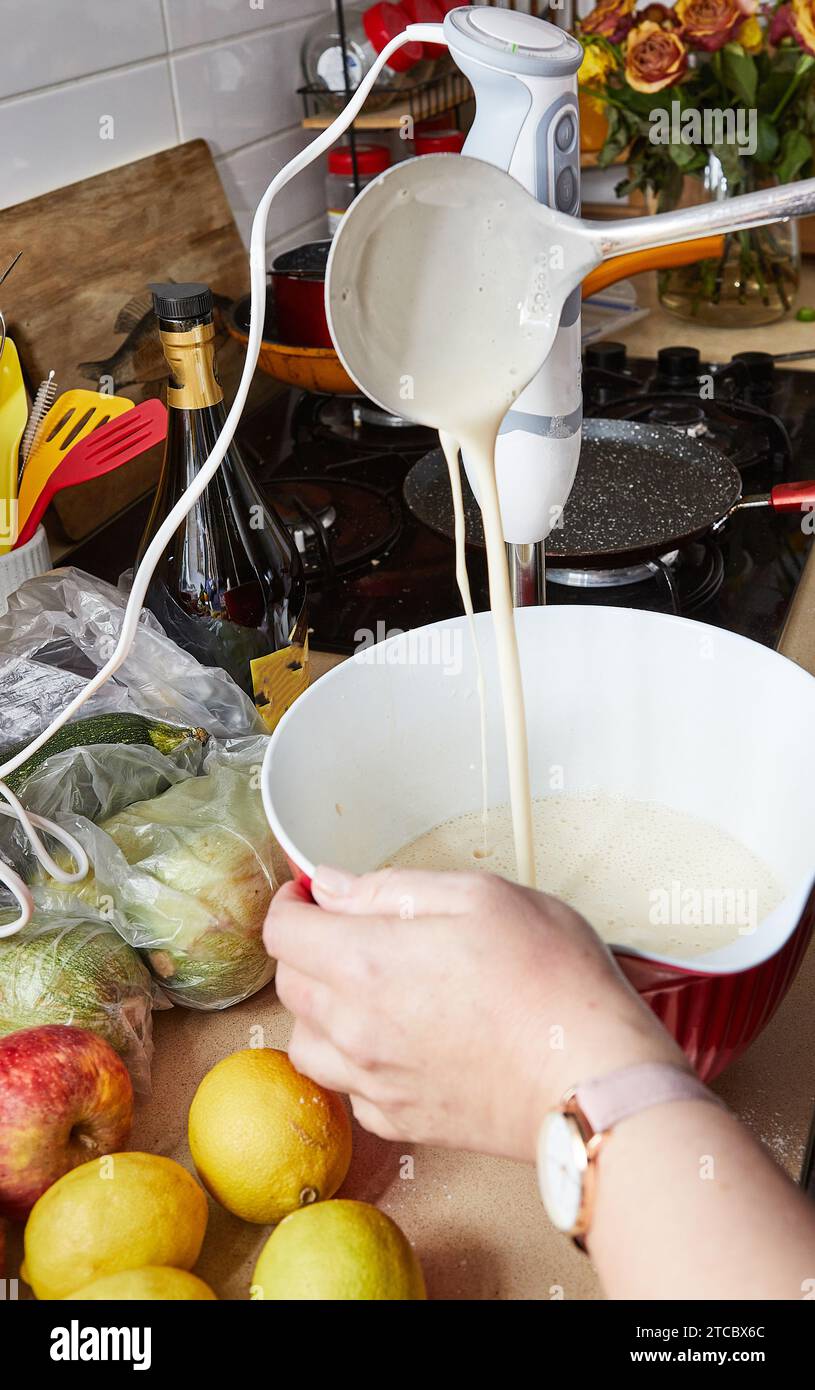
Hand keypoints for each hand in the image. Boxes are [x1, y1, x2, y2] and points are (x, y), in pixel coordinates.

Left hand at [264, 866, 686, 1162]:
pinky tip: (396, 1041)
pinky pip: (348, 1088)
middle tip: (353, 932)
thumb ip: (393, 888)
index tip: (311, 895)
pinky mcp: (401, 1121)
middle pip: (289, 984)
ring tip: (368, 990)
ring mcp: (374, 1081)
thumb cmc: (550, 977)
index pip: (282, 931)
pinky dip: (355, 1062)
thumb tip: (332, 887)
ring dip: (321, 1010)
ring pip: (307, 1042)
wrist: (592, 1074)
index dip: (292, 903)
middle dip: (308, 949)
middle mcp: (354, 1027)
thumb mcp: (480, 896)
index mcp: (365, 962)